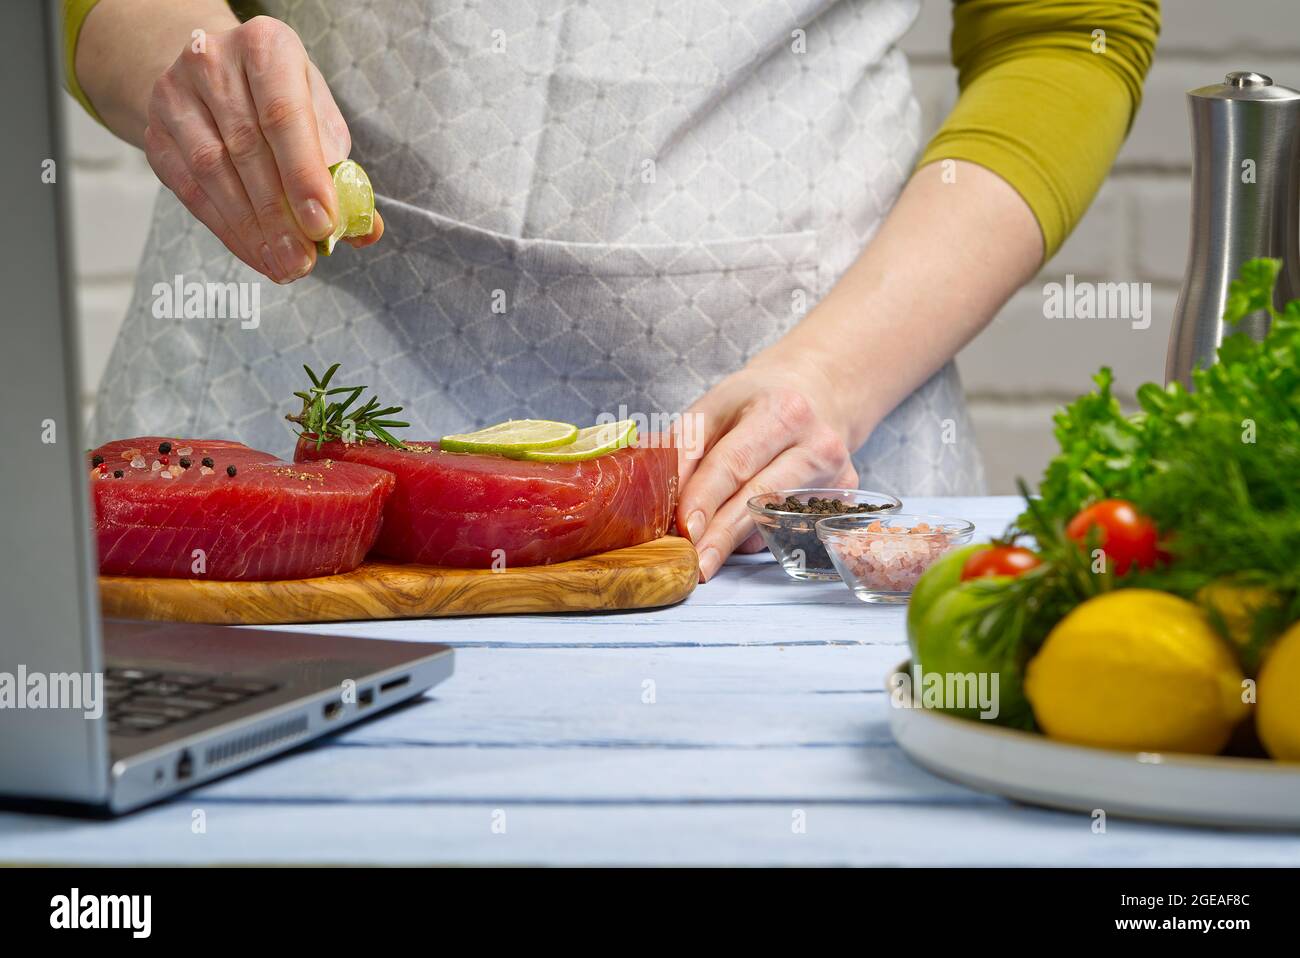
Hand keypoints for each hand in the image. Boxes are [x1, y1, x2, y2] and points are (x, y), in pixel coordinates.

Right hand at [142, 16, 381, 283]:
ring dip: (252, 229)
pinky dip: (227, 229)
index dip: (304, 175)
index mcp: (266, 47)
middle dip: (279, 215)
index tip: (322, 225)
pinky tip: (256, 253)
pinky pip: (190, 190)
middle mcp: (213, 62)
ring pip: (213, 172)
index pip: (283, 116)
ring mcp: (176, 95)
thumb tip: (364, 229)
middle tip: (304, 261)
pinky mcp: (156, 132)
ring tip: (284, 266)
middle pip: (247, 149)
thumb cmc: (280, 100)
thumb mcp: (319, 118)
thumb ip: (343, 171)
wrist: (213, 77)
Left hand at [676, 357, 857, 580]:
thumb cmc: (754, 404)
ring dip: (737, 541)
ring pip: (778, 520)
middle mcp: (818, 443)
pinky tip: (740, 535)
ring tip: (706, 558)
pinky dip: (761, 535)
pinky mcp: (844, 497)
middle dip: (721, 534)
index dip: (706, 497)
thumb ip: (684, 451)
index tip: (684, 528)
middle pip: (760, 498)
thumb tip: (660, 502)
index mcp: (782, 411)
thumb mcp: (713, 410)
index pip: (736, 462)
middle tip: (694, 564)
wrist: (815, 394)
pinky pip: (793, 528)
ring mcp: (837, 474)